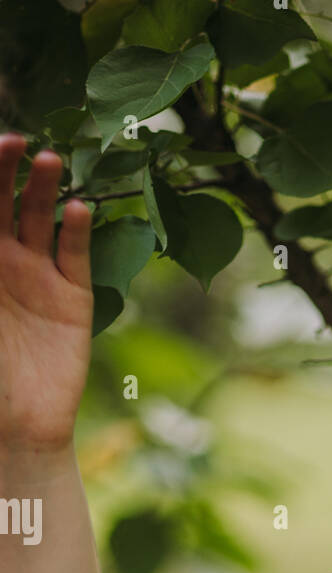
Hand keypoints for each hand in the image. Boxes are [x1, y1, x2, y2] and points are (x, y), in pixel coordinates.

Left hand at [0, 135, 92, 455]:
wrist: (17, 427)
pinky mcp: (74, 299)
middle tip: (14, 141)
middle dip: (6, 169)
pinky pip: (75, 257)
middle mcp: (3, 261)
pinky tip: (77, 208)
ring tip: (48, 161)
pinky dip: (77, 232)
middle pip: (4, 202)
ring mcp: (39, 277)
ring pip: (40, 220)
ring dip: (43, 189)